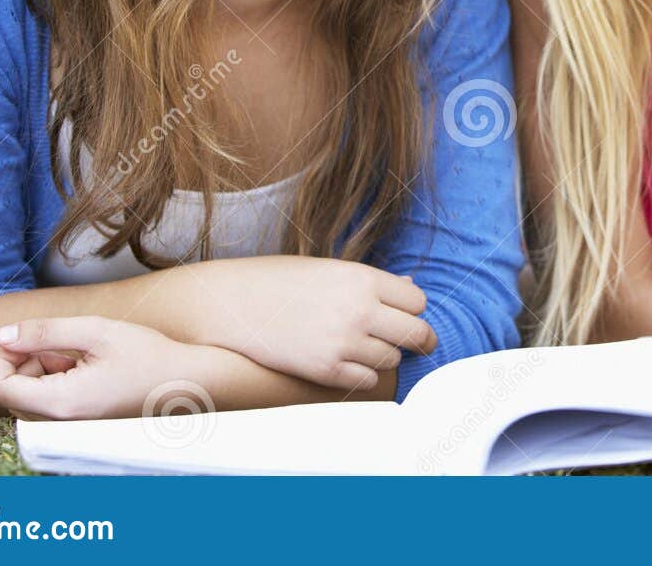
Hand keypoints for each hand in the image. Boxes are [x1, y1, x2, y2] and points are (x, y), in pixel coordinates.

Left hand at [0, 316, 215, 420]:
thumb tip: (2, 334)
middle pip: (10, 391)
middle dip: (24, 360)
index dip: (3, 356)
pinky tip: (86, 364)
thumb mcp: (97, 331)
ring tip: (78, 352)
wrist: (187, 382)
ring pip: (28, 394)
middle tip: (60, 341)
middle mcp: (59, 420)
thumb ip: (44, 332)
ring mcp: (69, 422)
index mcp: (59, 403)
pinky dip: (56, 377)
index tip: (28, 335)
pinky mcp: (78, 418)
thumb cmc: (148, 356)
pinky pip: (47, 399)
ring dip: (41, 367)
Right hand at [175, 256, 436, 391]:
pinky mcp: (325, 370)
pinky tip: (351, 365)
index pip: (417, 301)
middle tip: (420, 343)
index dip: (413, 309)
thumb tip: (410, 289)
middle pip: (416, 332)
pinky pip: (367, 381)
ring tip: (368, 348)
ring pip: (392, 360)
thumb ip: (370, 282)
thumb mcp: (328, 270)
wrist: (231, 303)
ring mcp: (343, 342)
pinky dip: (364, 375)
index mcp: (362, 278)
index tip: (408, 314)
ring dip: (385, 356)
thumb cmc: (279, 280)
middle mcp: (359, 310)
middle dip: (419, 339)